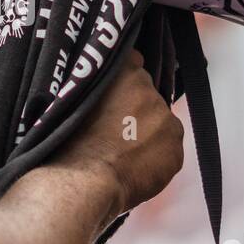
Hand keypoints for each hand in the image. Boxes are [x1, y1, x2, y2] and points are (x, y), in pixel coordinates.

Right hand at [55, 50, 184, 218]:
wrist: (83, 179)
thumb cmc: (68, 140)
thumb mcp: (75, 97)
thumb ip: (98, 86)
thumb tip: (107, 93)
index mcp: (125, 70)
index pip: (132, 64)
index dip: (124, 83)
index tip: (115, 97)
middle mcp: (150, 89)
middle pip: (148, 97)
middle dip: (137, 111)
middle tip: (115, 132)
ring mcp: (166, 119)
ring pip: (160, 125)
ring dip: (148, 135)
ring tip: (124, 155)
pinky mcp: (175, 149)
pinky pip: (167, 152)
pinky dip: (155, 160)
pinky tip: (134, 170)